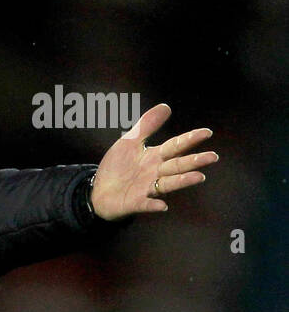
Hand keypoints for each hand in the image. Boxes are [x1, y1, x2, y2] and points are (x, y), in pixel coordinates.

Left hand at [90, 103, 217, 219]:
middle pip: (177, 165)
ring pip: (168, 184)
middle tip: (212, 157)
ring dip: (183, 181)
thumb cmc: (118, 167)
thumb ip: (146, 126)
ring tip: (198, 177)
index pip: (175, 146)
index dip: (190, 139)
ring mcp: (147, 188)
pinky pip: (146, 204)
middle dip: (194, 161)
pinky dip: (153, 205)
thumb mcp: (129, 142)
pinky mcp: (136, 202)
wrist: (98, 190)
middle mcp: (155, 172)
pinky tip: (162, 206)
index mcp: (155, 157)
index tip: (207, 132)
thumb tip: (165, 106)